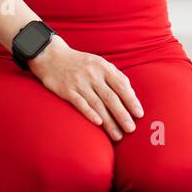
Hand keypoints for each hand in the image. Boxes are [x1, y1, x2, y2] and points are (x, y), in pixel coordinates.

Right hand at [29, 35, 143, 140]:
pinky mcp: (66, 90)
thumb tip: (131, 94)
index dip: (131, 100)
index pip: (121, 85)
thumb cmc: (81, 63)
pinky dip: (89, 113)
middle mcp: (92, 75)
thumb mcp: (100, 63)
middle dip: (122, 115)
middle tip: (131, 129)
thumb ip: (115, 76)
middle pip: (111, 98)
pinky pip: (80, 103)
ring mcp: (79, 83)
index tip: (139, 114)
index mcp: (103, 67)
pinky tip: (98, 123)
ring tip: (117, 135)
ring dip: (109, 121)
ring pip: (97, 104)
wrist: (51, 56)